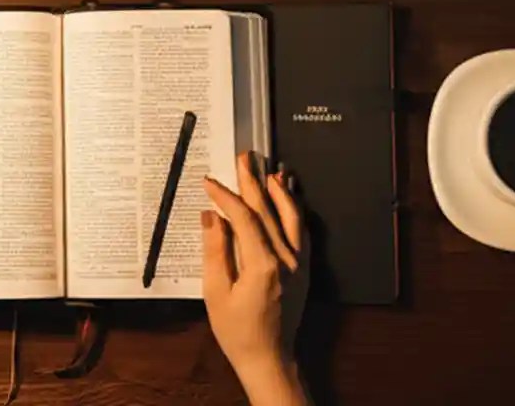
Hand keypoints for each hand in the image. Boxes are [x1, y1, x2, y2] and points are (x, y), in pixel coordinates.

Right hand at [202, 153, 308, 405]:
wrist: (269, 357)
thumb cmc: (237, 330)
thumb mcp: (216, 292)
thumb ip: (215, 251)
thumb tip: (212, 217)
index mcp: (262, 265)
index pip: (243, 218)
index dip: (226, 197)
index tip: (210, 182)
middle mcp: (286, 259)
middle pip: (268, 210)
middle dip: (253, 181)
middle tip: (244, 157)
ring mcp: (299, 263)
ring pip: (292, 216)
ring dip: (281, 191)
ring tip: (270, 170)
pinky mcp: (304, 268)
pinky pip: (302, 231)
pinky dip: (295, 210)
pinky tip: (289, 198)